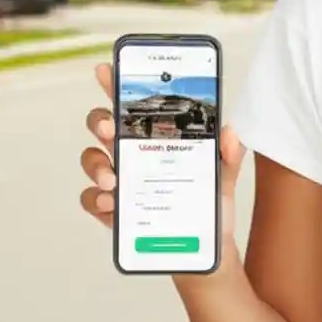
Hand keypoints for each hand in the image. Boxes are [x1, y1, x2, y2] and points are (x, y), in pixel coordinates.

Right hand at [80, 62, 245, 247]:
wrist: (207, 251)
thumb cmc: (210, 205)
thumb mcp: (225, 176)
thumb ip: (229, 155)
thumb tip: (230, 133)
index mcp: (155, 137)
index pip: (131, 105)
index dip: (115, 84)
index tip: (107, 69)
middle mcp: (132, 155)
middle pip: (102, 126)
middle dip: (99, 120)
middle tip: (110, 128)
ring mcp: (119, 182)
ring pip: (91, 160)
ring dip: (96, 164)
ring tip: (114, 180)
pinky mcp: (113, 212)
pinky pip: (92, 200)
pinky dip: (96, 199)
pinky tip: (110, 203)